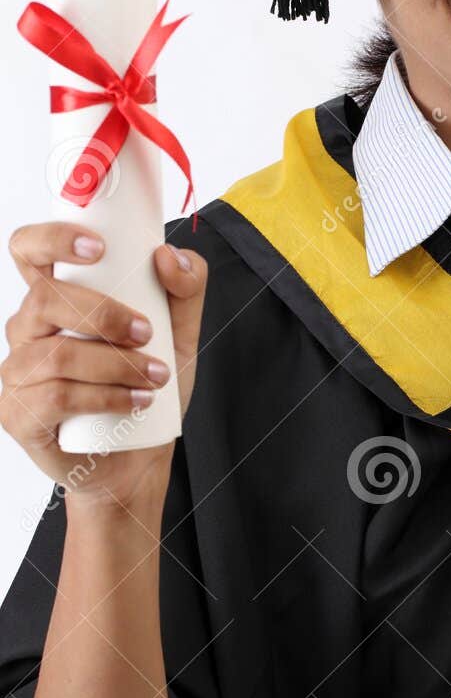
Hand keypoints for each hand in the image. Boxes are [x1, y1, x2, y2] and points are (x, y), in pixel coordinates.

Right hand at [0, 222, 206, 508]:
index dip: (53, 238)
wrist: (138, 459)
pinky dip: (106, 397)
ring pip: (56, 354)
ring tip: (155, 377)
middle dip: (104, 313)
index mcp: (57, 299)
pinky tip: (137, 402)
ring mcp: (18, 372)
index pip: (29, 250)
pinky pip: (55, 397)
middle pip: (45, 299)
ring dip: (115, 364)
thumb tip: (168, 255)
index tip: (98, 247)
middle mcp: (29, 330)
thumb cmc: (146, 386)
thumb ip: (185, 288)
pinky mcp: (19, 414)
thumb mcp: (178, 333)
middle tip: (147, 332)